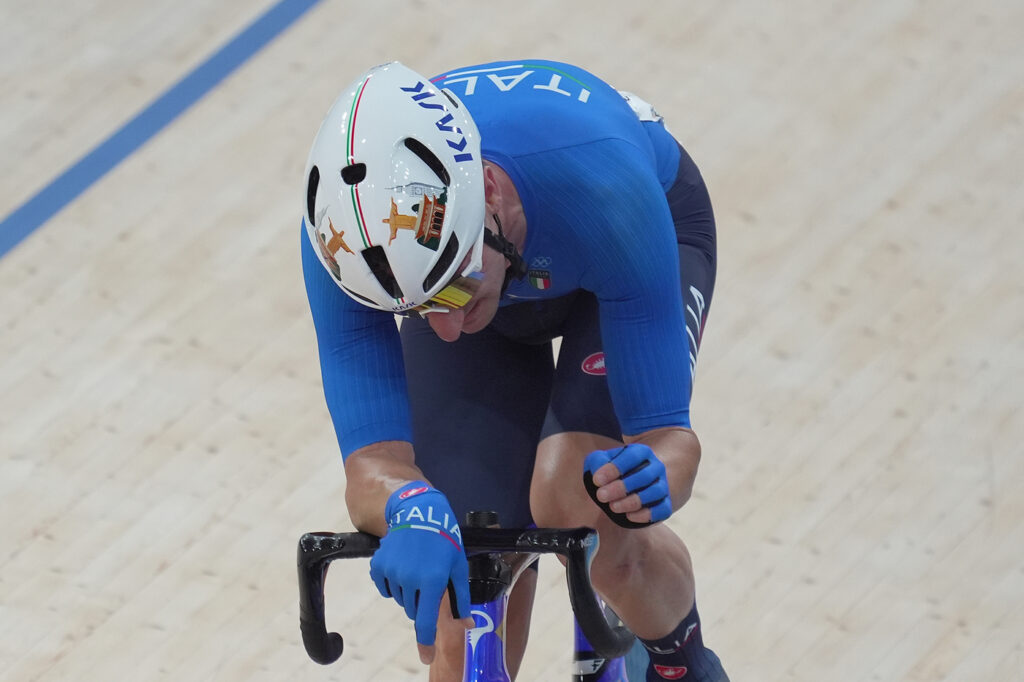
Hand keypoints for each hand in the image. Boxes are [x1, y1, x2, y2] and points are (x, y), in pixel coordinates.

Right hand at [369, 482, 474, 663]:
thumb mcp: (457, 567)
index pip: (426, 622)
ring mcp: (391, 572)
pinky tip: (403, 566)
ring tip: (417, 568)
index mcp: (431, 581)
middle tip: (429, 580)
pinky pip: (385, 588)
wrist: (419, 512)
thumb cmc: (444, 540)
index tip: (425, 658)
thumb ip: (461, 598)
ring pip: (400, 600)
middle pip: (413, 610)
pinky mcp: (378, 565)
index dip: (425, 643)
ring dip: (409, 592)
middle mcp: (409, 579)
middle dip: (422, 603)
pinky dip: (393, 584)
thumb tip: (467, 625)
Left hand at [582, 444, 671, 527]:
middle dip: (621, 488)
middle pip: (644, 476)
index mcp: (642, 452)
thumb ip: (598, 461)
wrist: (637, 480)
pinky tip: (629, 516)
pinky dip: (647, 515)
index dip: (613, 469)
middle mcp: (656, 467)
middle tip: (601, 496)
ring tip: (613, 507)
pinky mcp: (666, 503)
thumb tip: (596, 471)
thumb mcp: (604, 459)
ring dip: (633, 502)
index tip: (596, 480)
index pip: (631, 457)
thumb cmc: (615, 470)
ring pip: (655, 493)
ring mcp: (663, 485)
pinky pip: (663, 509)